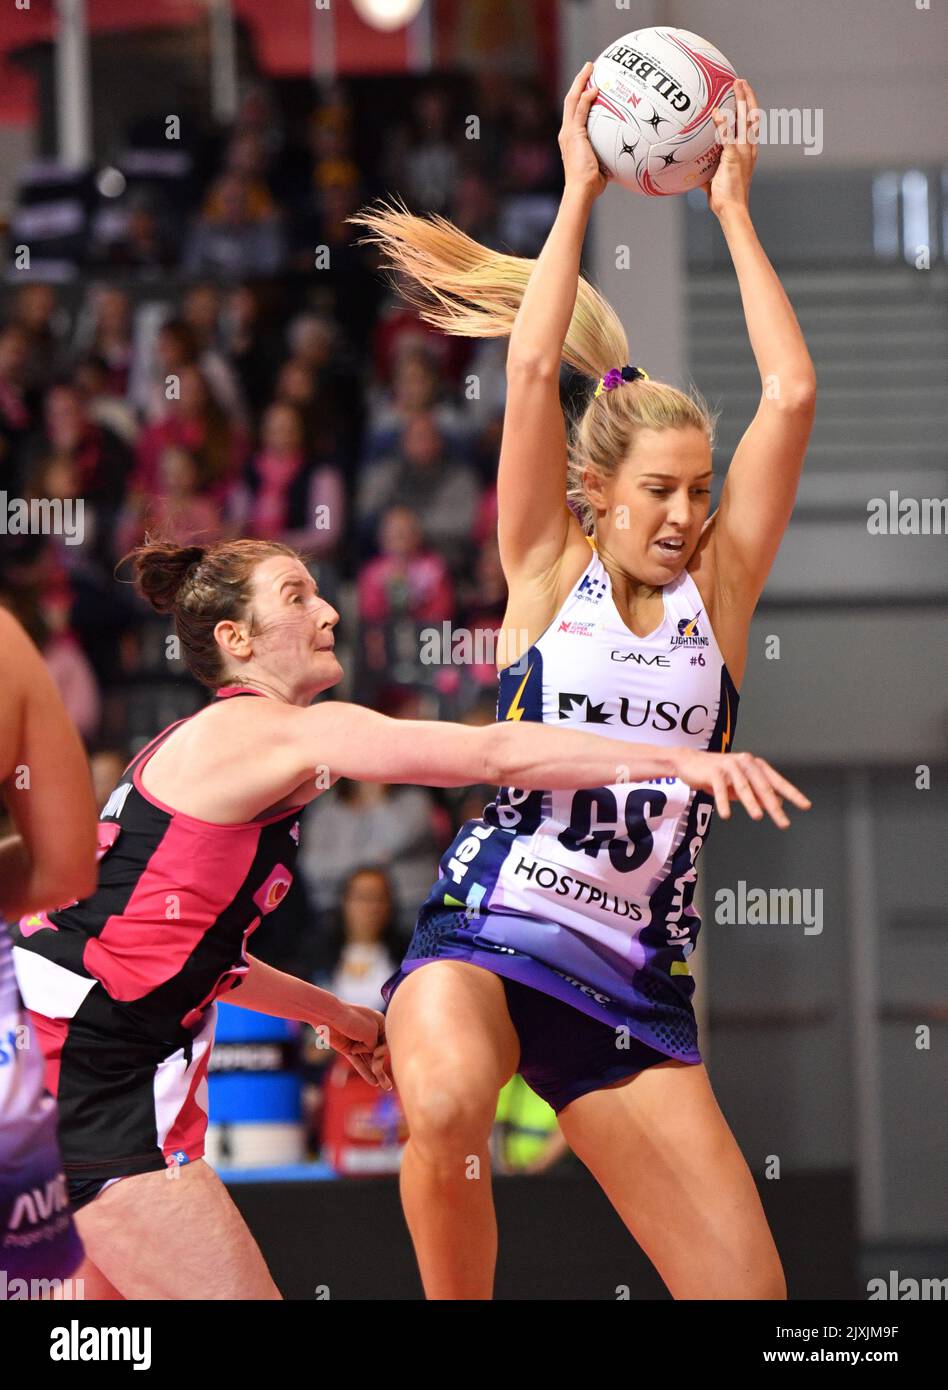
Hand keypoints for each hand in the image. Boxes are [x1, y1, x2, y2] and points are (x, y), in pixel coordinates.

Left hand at [313, 1003, 388, 1085]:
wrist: (329, 1015)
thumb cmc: (352, 1019)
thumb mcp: (370, 1033)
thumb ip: (374, 1047)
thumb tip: (373, 1058)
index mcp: (379, 1022)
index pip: (388, 1041)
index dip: (386, 1052)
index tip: (378, 1054)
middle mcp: (370, 1031)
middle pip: (379, 1051)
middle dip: (382, 1065)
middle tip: (384, 1080)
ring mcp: (358, 1041)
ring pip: (369, 1059)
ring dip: (377, 1073)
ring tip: (386, 1087)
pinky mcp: (348, 1048)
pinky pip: (358, 1062)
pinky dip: (365, 1071)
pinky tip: (374, 1082)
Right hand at [558, 62, 609, 199]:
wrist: (581, 191)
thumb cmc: (592, 186)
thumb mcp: (602, 167)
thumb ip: (609, 157)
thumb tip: (625, 156)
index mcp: (571, 139)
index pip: (575, 112)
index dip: (581, 96)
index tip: (591, 84)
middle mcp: (566, 133)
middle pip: (570, 100)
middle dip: (579, 82)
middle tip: (589, 67)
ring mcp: (568, 132)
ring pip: (572, 100)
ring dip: (581, 82)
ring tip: (590, 67)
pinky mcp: (573, 134)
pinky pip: (580, 110)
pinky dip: (587, 98)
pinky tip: (596, 88)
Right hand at [671, 747, 810, 828]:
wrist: (689, 762)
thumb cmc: (717, 775)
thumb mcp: (739, 785)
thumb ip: (757, 793)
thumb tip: (777, 804)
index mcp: (755, 765)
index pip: (777, 782)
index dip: (792, 794)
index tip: (805, 806)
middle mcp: (745, 763)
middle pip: (763, 786)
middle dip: (774, 806)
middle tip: (783, 822)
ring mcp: (729, 765)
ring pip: (744, 787)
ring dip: (751, 803)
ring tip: (758, 817)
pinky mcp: (713, 771)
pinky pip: (720, 789)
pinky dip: (723, 802)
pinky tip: (726, 815)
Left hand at [706, 77, 759, 217]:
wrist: (732, 209)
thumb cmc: (723, 198)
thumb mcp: (713, 179)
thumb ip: (704, 169)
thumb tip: (688, 167)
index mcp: (748, 152)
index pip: (751, 125)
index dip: (749, 109)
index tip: (743, 94)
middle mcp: (749, 148)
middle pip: (752, 115)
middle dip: (747, 96)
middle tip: (741, 81)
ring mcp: (743, 151)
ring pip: (745, 119)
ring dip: (741, 100)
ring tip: (736, 84)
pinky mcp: (734, 157)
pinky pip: (727, 136)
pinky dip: (722, 123)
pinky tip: (716, 112)